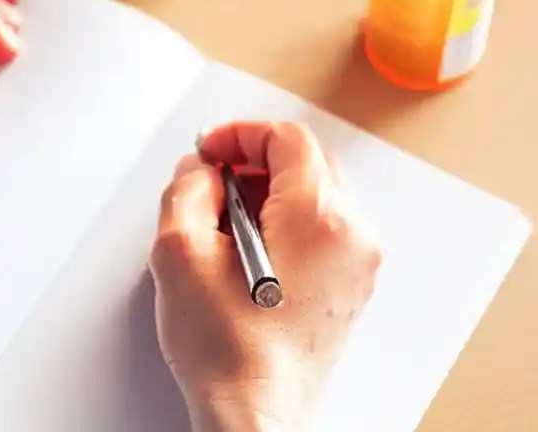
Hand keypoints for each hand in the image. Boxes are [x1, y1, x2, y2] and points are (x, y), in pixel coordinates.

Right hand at [150, 122, 382, 431]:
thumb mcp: (179, 252)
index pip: (288, 139)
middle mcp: (352, 236)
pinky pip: (323, 231)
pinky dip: (287, 223)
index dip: (241, 133)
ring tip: (224, 222)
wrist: (255, 414)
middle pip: (309, 163)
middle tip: (214, 180)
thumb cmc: (229, 352)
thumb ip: (187, 190)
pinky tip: (248, 251)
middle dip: (256, 161)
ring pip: (318, 196)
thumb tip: (200, 171)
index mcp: (319, 218)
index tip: (210, 150)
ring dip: (270, 193)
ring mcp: (357, 265)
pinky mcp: (350, 289)